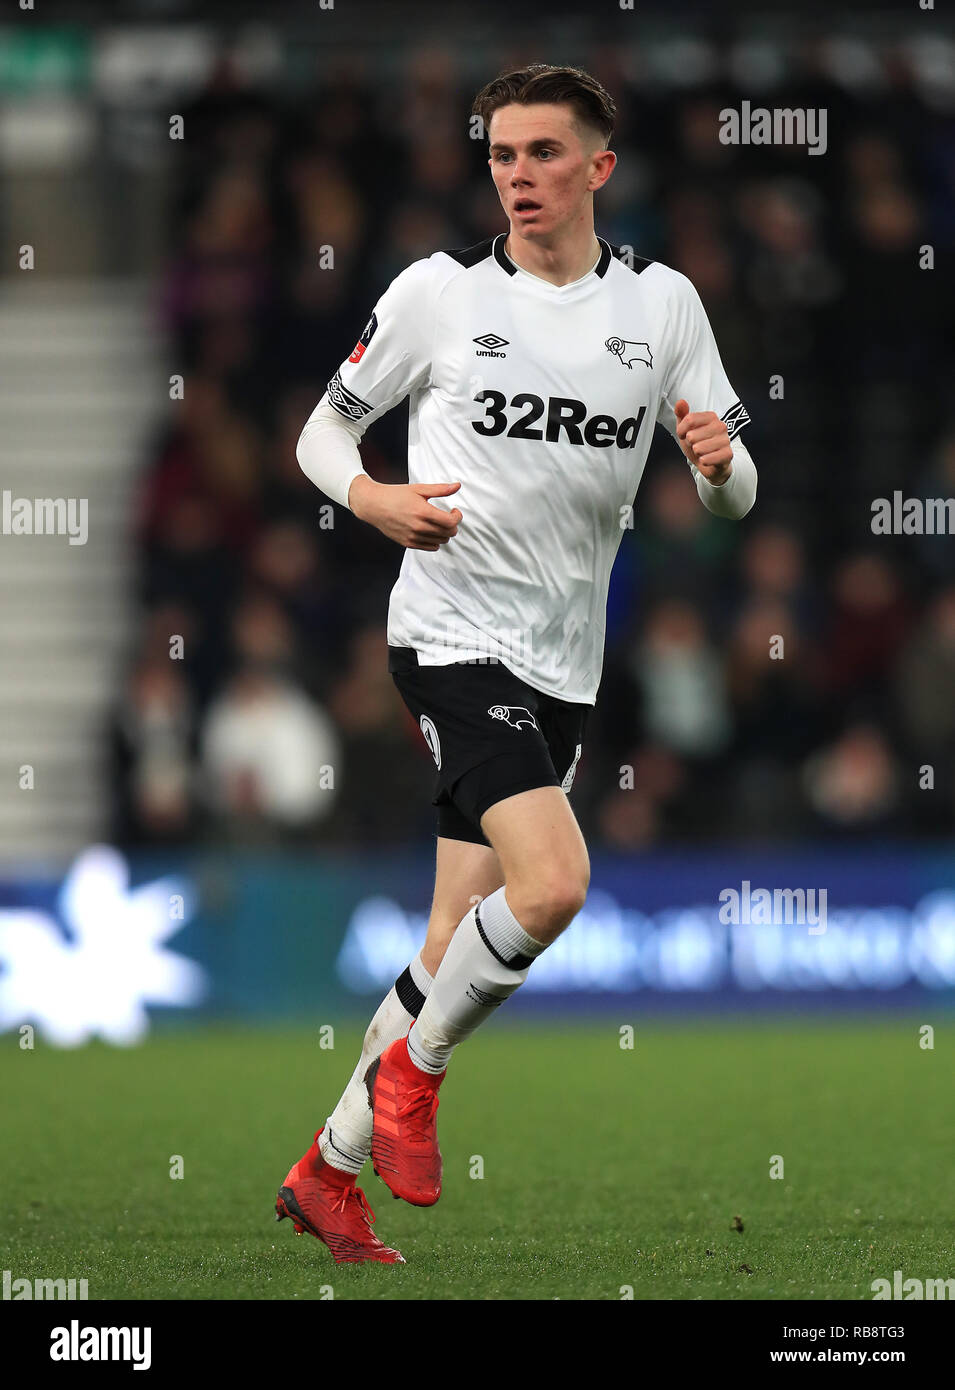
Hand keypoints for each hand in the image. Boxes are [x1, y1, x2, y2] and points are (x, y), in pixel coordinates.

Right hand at [348, 476, 462, 549]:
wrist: (374, 505)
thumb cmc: (395, 495)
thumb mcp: (419, 489)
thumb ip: (440, 489)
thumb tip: (457, 486)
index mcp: (423, 512)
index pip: (451, 522)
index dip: (457, 517)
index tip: (454, 511)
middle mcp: (418, 527)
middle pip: (448, 533)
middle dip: (453, 525)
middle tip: (448, 517)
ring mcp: (413, 537)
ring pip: (441, 542)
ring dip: (445, 533)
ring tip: (439, 523)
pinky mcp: (408, 543)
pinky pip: (431, 547)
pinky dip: (435, 540)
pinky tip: (431, 530)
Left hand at [674, 400, 732, 484]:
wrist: (711, 463)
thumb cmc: (698, 443)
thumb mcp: (687, 428)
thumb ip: (682, 414)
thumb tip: (680, 402)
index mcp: (711, 417)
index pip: (689, 420)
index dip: (681, 431)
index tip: (684, 435)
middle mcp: (720, 426)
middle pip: (692, 435)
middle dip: (689, 444)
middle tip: (696, 445)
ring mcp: (725, 440)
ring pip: (698, 448)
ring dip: (696, 453)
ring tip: (702, 452)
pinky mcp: (727, 454)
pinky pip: (707, 459)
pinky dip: (703, 461)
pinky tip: (706, 459)